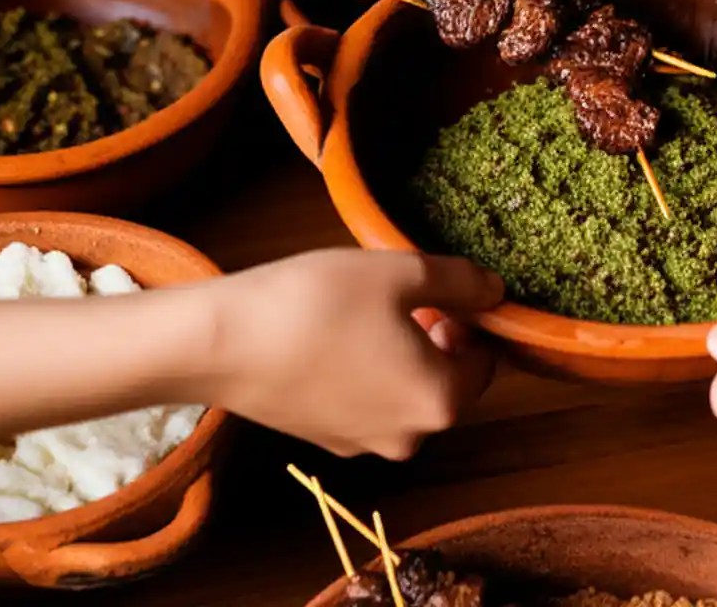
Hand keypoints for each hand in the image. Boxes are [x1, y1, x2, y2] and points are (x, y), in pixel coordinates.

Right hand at [194, 249, 503, 459]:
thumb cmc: (317, 303)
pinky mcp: (324, 440)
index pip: (484, 362)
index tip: (442, 289)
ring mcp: (363, 444)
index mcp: (440, 401)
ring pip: (404, 392)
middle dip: (437, 339)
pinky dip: (364, 372)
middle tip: (404, 294)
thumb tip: (495, 291)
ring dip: (401, 354)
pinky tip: (332, 335)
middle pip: (446, 382)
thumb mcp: (401, 273)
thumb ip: (461, 282)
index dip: (470, 320)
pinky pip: (365, 403)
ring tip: (366, 310)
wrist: (221, 344)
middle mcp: (409, 437)